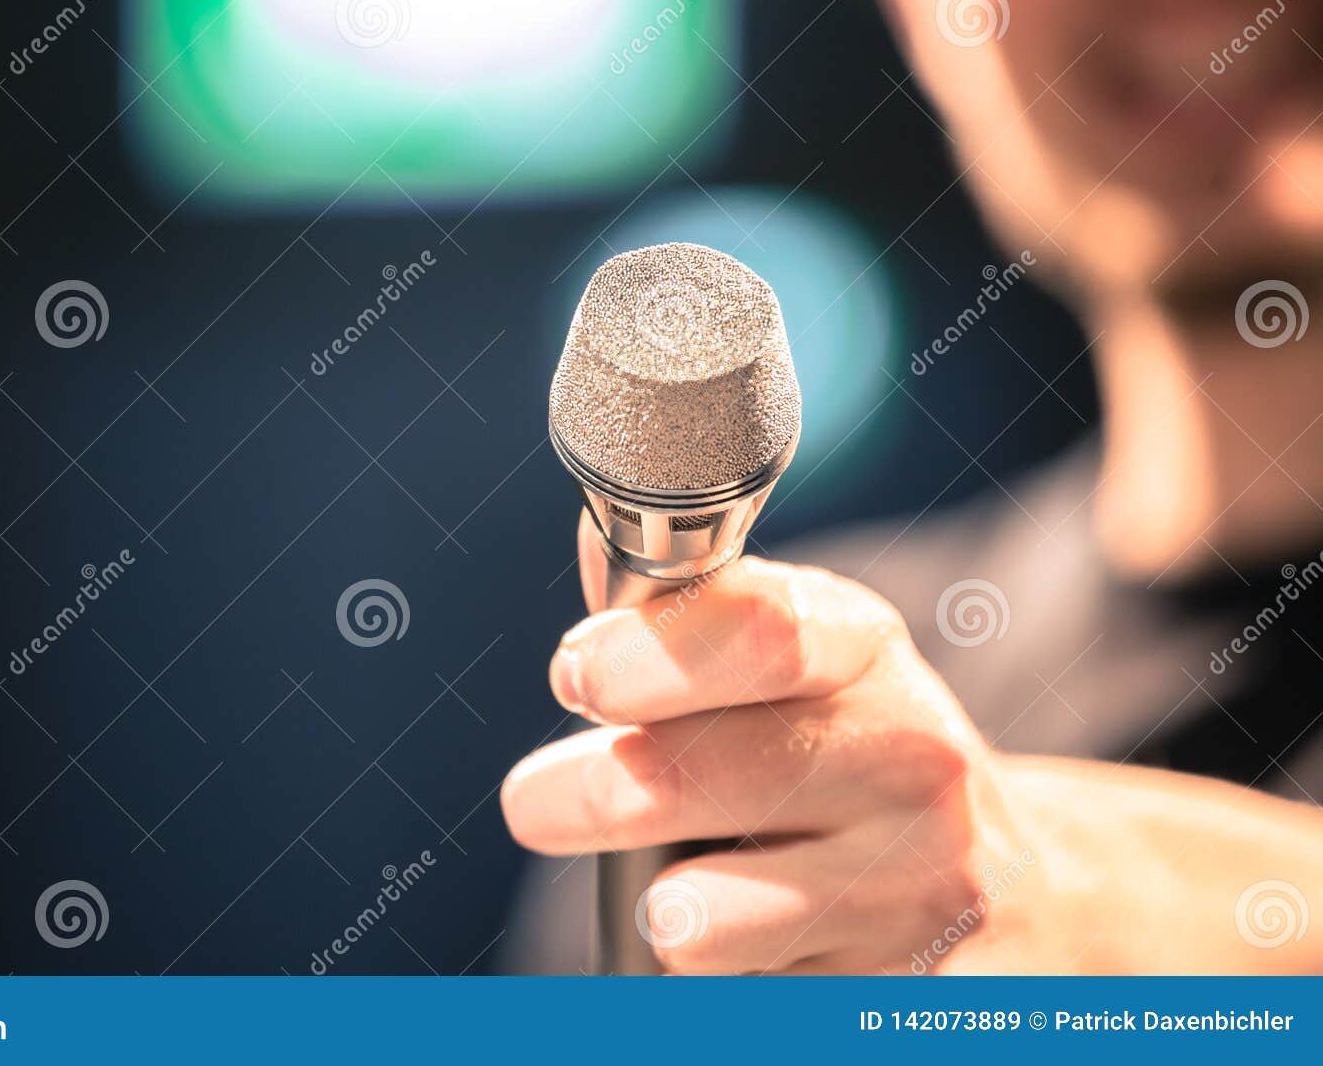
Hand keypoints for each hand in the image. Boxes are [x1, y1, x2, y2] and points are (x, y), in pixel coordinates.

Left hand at [501, 514, 1039, 974]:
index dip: (641, 652)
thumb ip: (689, 619)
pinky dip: (724, 975)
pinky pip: (739, 996)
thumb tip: (596, 560)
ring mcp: (918, 884)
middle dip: (578, 795)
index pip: (759, 631)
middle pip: (683, 779)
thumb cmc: (853, 748)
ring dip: (659, 904)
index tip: (574, 675)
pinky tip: (767, 939)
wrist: (1015, 885)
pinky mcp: (904, 993)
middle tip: (540, 803)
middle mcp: (906, 758)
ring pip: (693, 918)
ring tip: (682, 882)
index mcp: (862, 650)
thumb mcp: (801, 658)